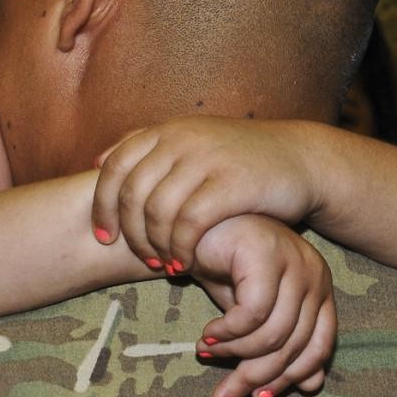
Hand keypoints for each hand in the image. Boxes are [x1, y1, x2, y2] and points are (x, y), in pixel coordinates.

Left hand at [92, 118, 316, 275]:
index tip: (105, 236)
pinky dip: (181, 249)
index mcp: (167, 131)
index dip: (103, 204)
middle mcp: (182, 140)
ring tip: (165, 265)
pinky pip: (189, 224)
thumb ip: (147, 148)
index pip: (115, 167)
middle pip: (133, 194)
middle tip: (142, 259)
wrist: (299, 159)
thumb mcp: (192, 142)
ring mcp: (206, 160)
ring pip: (158, 212)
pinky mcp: (230, 184)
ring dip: (156, 246)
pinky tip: (187, 264)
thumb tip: (97, 159)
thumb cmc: (239, 159)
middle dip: (130, 234)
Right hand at [187, 215, 336, 396]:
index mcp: (320, 288)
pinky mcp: (266, 253)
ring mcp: (294, 260)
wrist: (193, 225)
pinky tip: (207, 335)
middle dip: (254, 377)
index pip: (318, 346)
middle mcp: (315, 272)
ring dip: (235, 353)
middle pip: (294, 345)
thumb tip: (311, 385)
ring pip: (273, 333)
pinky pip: (252, 313)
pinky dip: (228, 332)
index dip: (289, 378)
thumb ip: (279, 345)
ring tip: (208, 353)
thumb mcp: (253, 314)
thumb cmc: (224, 267)